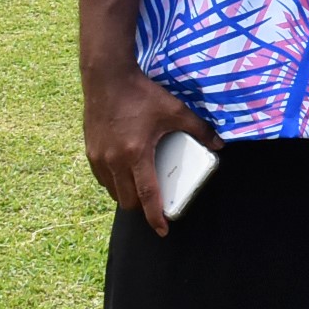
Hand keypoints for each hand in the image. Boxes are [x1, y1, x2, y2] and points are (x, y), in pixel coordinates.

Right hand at [83, 67, 217, 236]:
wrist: (107, 78)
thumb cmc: (141, 94)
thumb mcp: (175, 110)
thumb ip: (198, 129)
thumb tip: (219, 145)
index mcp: (136, 153)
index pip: (147, 195)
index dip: (155, 216)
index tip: (163, 230)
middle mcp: (114, 160)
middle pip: (128, 200)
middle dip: (142, 208)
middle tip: (156, 204)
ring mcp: (99, 157)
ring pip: (113, 192)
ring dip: (127, 196)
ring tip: (142, 188)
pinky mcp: (90, 152)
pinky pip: (102, 179)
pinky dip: (115, 183)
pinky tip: (126, 173)